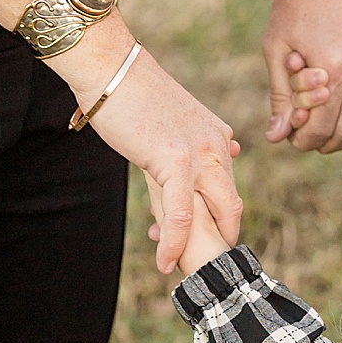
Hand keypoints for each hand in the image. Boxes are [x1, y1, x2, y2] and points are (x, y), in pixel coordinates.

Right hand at [0, 0, 240, 274]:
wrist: (112, 69)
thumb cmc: (134, 96)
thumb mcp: (175, 123)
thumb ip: (197, 146)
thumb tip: (227, 153)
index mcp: (219, 138)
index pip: (227, 191)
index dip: (214, 223)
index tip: (196, 243)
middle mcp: (218, 146)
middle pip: (228, 207)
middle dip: (215, 241)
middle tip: (196, 266)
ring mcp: (199, 153)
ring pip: (211, 214)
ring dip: (198, 249)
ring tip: (185, 273)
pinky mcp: (174, 159)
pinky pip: (180, 213)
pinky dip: (174, 241)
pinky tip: (165, 262)